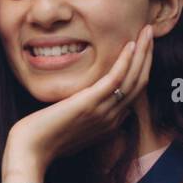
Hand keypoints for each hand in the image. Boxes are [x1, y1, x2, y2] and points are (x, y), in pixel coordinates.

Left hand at [3, 23, 153, 182]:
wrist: (31, 150)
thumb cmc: (45, 140)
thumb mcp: (73, 128)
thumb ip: (89, 118)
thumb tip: (95, 106)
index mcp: (110, 124)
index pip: (134, 93)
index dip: (141, 69)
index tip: (143, 48)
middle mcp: (112, 118)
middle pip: (139, 83)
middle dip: (147, 56)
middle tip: (151, 32)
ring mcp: (103, 112)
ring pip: (133, 79)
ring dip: (143, 53)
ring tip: (147, 31)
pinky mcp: (90, 103)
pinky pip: (116, 79)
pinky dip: (126, 61)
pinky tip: (131, 45)